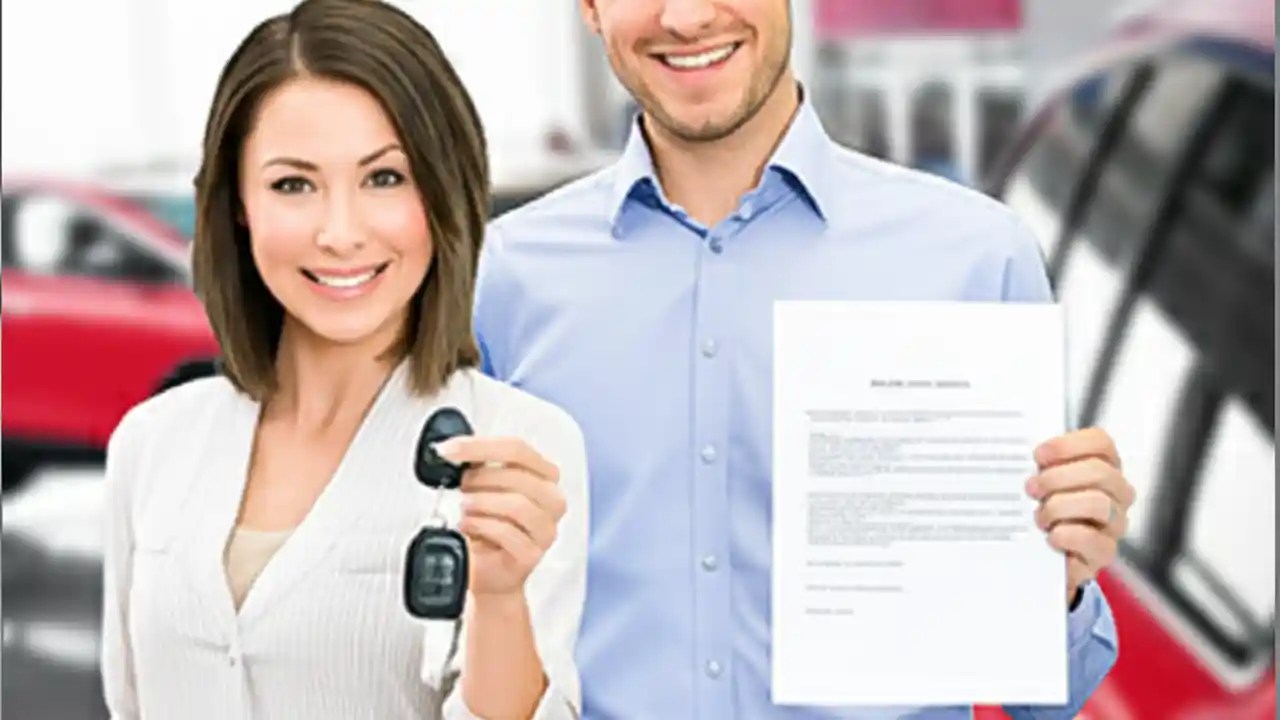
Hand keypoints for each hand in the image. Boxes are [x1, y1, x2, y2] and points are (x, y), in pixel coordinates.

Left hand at [436, 436, 565, 596]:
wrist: (488, 571)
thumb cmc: (489, 525)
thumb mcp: (485, 487)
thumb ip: (478, 464)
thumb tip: (452, 448)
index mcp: (545, 475)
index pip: (517, 449)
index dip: (480, 446)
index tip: (449, 449)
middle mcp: (552, 500)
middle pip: (517, 474)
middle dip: (481, 477)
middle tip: (462, 485)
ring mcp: (546, 528)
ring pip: (516, 503)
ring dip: (482, 502)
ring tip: (465, 507)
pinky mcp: (532, 554)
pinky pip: (507, 532)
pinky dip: (480, 525)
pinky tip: (468, 525)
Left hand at [1026, 428, 1134, 605]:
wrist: (1044, 557)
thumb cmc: (1045, 510)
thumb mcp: (1041, 483)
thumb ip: (1039, 467)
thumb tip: (1017, 455)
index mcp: (1103, 466)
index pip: (1100, 443)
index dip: (1068, 445)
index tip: (1038, 456)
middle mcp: (1116, 492)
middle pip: (1100, 472)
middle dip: (1058, 478)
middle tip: (1031, 489)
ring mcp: (1115, 523)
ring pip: (1098, 503)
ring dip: (1060, 507)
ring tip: (1040, 517)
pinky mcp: (1105, 553)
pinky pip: (1092, 539)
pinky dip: (1066, 536)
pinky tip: (1050, 537)